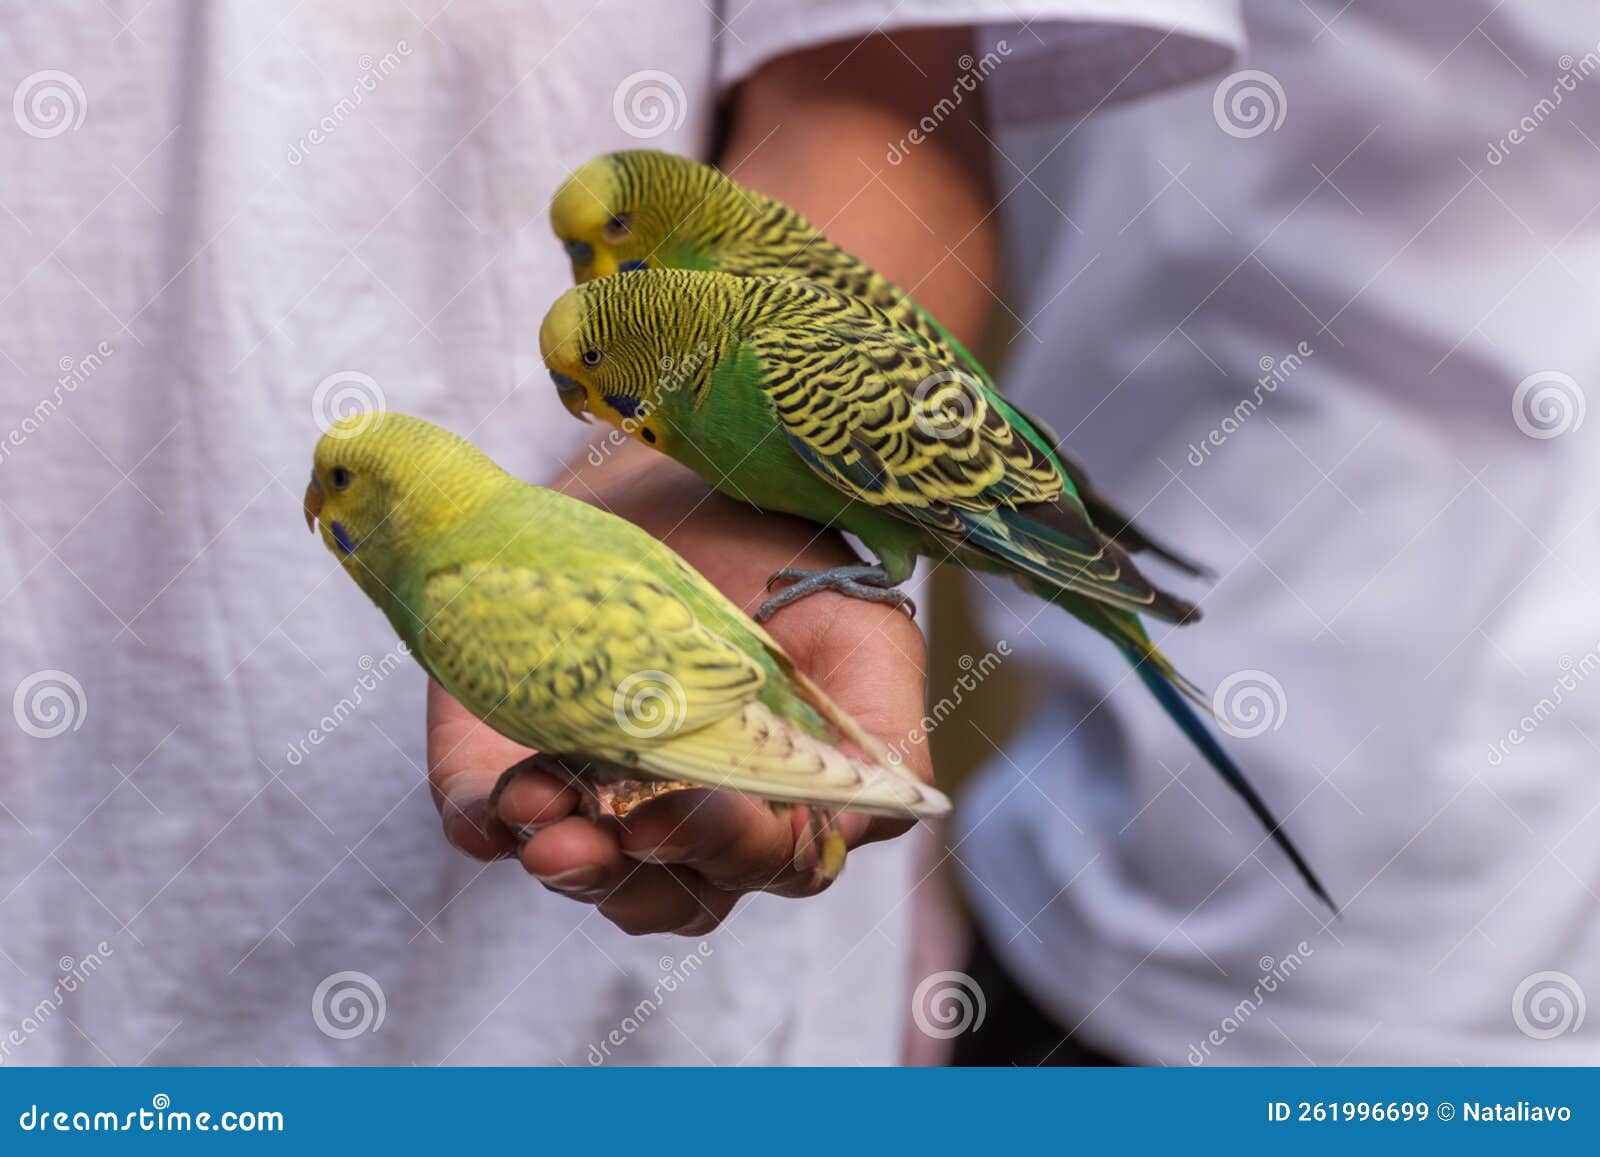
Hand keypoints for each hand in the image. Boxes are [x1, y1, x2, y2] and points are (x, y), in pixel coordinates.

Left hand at [426, 447, 931, 935]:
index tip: (709, 805)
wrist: (660, 473)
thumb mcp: (857, 620)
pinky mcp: (505, 757)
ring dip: (571, 864)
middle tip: (621, 829)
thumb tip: (874, 821)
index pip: (774, 864)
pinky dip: (485, 823)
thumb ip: (887, 721)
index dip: (742, 853)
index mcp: (783, 791)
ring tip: (541, 811)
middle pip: (683, 893)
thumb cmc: (772, 550)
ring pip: (594, 878)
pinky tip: (494, 804)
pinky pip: (485, 821)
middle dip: (650, 871)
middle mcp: (692, 807)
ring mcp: (597, 790)